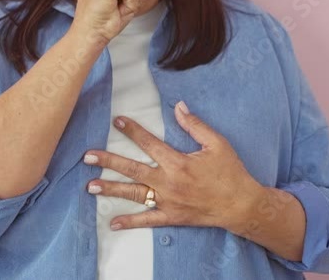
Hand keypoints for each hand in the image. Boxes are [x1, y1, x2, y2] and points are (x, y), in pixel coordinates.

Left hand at [81, 100, 264, 231]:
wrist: (241, 205)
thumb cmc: (231, 172)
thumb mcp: (217, 143)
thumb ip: (195, 125)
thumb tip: (178, 107)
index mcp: (178, 162)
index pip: (149, 143)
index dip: (132, 131)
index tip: (117, 121)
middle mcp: (168, 182)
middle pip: (132, 169)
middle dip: (108, 161)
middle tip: (88, 156)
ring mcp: (168, 201)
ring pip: (134, 194)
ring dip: (111, 189)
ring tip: (90, 186)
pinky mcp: (171, 216)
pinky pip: (147, 220)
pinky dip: (129, 222)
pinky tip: (113, 223)